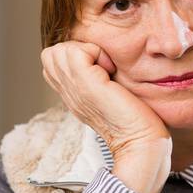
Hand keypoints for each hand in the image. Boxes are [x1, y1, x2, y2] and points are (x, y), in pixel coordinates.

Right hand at [40, 40, 171, 192]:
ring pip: (61, 50)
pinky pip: (77, 50)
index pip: (53, 63)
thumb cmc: (135, 122)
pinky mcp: (86, 85)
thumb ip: (98, 80)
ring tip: (107, 70)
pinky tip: (111, 71)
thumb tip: (103, 63)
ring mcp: (74, 89)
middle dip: (78, 50)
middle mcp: (68, 93)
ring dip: (88, 51)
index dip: (76, 57)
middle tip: (102, 68)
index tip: (100, 71)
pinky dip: (96, 52)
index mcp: (71, 95)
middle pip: (52, 53)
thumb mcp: (108, 97)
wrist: (140, 142)